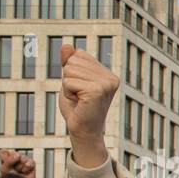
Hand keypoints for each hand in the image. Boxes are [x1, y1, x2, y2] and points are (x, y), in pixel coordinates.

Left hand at [0, 149, 34, 177]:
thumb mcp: (5, 169)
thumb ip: (9, 160)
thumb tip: (18, 154)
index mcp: (6, 156)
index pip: (3, 151)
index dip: (5, 158)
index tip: (5, 166)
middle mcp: (15, 156)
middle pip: (14, 153)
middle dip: (13, 163)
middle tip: (14, 170)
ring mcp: (24, 158)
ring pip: (22, 158)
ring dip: (20, 167)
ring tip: (20, 171)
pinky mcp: (32, 162)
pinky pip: (30, 162)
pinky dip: (27, 168)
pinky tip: (25, 171)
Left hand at [59, 44, 118, 165]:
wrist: (83, 131)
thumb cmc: (77, 108)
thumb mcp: (72, 80)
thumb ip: (70, 63)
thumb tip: (67, 46)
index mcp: (108, 74)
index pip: (79, 55)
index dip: (72, 71)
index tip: (80, 89)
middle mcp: (111, 78)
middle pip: (73, 61)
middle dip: (68, 78)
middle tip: (78, 96)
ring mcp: (106, 84)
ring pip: (69, 70)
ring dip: (68, 86)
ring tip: (78, 99)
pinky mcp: (97, 91)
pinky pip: (68, 81)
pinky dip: (67, 92)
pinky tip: (79, 103)